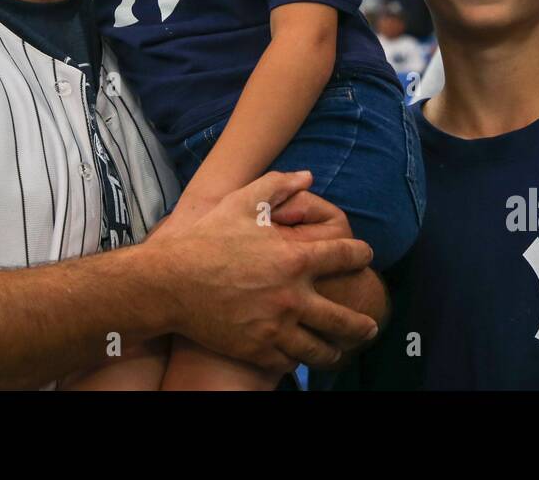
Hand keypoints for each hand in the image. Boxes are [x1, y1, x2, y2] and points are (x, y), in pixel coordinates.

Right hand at [149, 170, 377, 374]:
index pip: (345, 257)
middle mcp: (292, 297)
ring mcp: (276, 327)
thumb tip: (309, 176)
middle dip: (362, 324)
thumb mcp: (241, 201)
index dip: (361, 255)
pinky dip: (298, 360)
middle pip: (345, 320)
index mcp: (294, 258)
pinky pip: (289, 362)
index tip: (365, 257)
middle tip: (370, 326)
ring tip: (341, 349)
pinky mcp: (257, 350)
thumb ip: (278, 186)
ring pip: (321, 349)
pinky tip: (301, 356)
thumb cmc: (206, 239)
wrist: (169, 282)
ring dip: (335, 350)